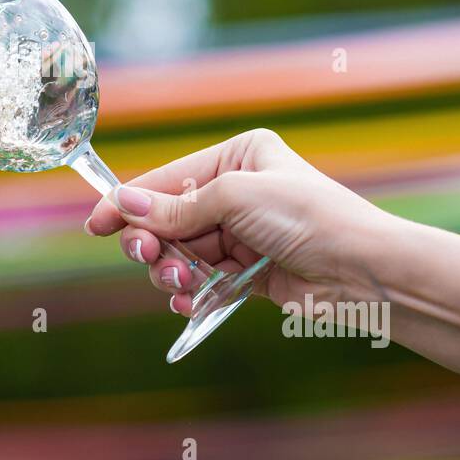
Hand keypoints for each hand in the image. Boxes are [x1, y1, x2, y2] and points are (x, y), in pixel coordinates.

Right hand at [84, 128, 392, 315]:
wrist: (364, 271)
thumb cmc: (310, 218)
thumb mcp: (236, 199)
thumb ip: (177, 207)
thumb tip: (123, 203)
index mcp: (238, 157)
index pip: (168, 180)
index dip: (128, 202)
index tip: (95, 226)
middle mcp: (237, 192)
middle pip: (168, 220)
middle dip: (153, 242)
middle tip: (149, 258)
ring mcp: (242, 234)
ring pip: (181, 254)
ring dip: (172, 271)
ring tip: (181, 284)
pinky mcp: (249, 273)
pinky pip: (202, 282)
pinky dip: (190, 294)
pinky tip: (190, 302)